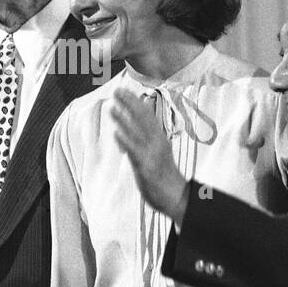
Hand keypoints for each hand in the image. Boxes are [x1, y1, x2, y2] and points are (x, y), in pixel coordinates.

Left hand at [108, 89, 187, 221]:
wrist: (176, 196)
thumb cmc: (163, 174)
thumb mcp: (156, 151)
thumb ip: (143, 137)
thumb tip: (128, 124)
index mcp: (159, 138)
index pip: (147, 115)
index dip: (135, 102)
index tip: (123, 90)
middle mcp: (157, 143)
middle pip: (143, 119)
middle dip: (130, 104)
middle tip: (117, 90)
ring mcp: (152, 155)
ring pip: (137, 133)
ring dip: (124, 120)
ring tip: (112, 107)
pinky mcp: (146, 168)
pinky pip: (135, 153)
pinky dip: (126, 142)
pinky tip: (116, 133)